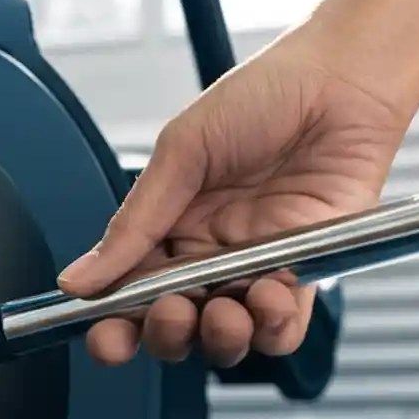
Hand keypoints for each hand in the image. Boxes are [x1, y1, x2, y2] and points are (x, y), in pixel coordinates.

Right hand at [57, 25, 407, 367]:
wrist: (340, 79)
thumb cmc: (264, 95)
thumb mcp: (182, 151)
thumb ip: (133, 223)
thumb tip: (78, 278)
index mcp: (173, 223)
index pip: (132, 289)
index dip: (115, 324)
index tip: (104, 339)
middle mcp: (212, 252)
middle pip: (176, 322)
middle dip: (166, 332)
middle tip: (170, 311)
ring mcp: (259, 265)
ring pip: (229, 335)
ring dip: (220, 337)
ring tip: (224, 311)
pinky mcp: (308, 271)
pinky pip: (286, 326)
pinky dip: (272, 328)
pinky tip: (268, 298)